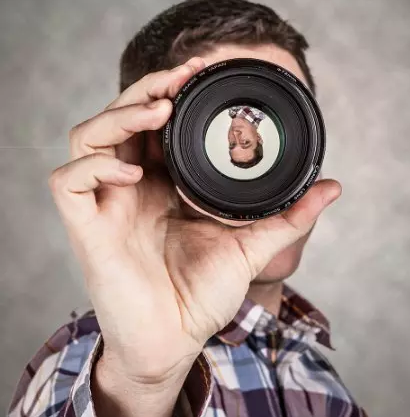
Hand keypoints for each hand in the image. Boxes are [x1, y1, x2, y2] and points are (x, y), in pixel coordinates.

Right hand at [48, 57, 340, 382]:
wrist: (174, 341)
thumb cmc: (202, 296)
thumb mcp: (250, 247)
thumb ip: (289, 216)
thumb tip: (332, 186)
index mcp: (164, 186)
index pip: (154, 125)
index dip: (169, 93)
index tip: (199, 74)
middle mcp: (132, 187)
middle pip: (121, 118)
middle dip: (147, 90)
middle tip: (180, 77)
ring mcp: (107, 205)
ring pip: (89, 137)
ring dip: (120, 115)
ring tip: (160, 111)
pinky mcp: (86, 228)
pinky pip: (70, 181)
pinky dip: (95, 165)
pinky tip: (133, 171)